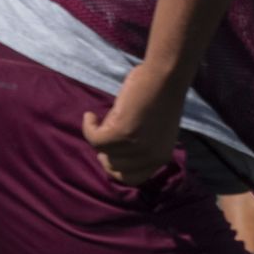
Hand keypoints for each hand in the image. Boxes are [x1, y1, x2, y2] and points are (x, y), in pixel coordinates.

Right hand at [81, 63, 184, 185]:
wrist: (164, 75)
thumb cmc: (159, 96)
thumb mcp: (155, 131)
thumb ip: (140, 146)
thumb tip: (113, 153)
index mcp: (161, 158)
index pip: (133, 179)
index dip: (117, 168)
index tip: (110, 153)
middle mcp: (150, 157)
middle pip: (114, 168)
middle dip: (105, 152)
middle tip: (103, 134)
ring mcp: (136, 147)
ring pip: (102, 152)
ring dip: (98, 135)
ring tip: (102, 119)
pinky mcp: (121, 133)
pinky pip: (94, 138)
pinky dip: (88, 126)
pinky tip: (91, 116)